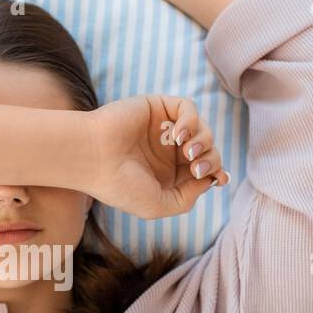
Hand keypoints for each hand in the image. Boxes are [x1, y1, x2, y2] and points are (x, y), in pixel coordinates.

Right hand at [87, 95, 228, 219]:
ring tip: (188, 152)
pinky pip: (188, 108)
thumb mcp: (157, 205)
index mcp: (168, 175)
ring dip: (203, 141)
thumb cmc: (119, 185)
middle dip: (211, 159)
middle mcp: (168, 151)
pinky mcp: (157, 107)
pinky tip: (179, 136)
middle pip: (208, 150)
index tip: (219, 178)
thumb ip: (187, 198)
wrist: (92, 158)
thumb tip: (209, 179)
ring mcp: (164, 128)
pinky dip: (191, 121)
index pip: (204, 170)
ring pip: (203, 130)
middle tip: (196, 167)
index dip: (217, 172)